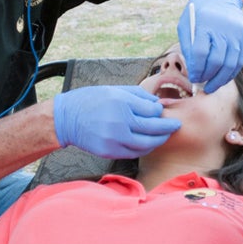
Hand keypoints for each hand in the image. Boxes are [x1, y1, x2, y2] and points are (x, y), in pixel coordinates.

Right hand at [54, 86, 180, 157]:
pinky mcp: (109, 152)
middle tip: (176, 125)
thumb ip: (138, 95)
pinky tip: (147, 143)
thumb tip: (157, 103)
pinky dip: (144, 148)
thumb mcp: (115, 90)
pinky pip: (134, 153)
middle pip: (153, 129)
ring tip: (163, 136)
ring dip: (158, 140)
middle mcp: (119, 122)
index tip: (162, 110)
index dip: (160, 111)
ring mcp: (114, 139)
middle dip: (168, 128)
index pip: (152, 110)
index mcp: (122, 103)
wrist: (67, 118)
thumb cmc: (91, 100)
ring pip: (146, 144)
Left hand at [177, 0, 242, 93]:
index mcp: (204, 23)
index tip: (193, 78)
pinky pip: (240, 60)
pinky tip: (223, 77)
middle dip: (208, 77)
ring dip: (221, 79)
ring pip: (231, 63)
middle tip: (202, 85)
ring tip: (212, 86)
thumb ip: (188, 48)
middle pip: (216, 60)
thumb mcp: (186, 26)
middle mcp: (223, 27)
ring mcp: (237, 32)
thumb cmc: (198, 15)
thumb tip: (195, 73)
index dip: (196, 69)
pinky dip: (231, 72)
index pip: (200, 53)